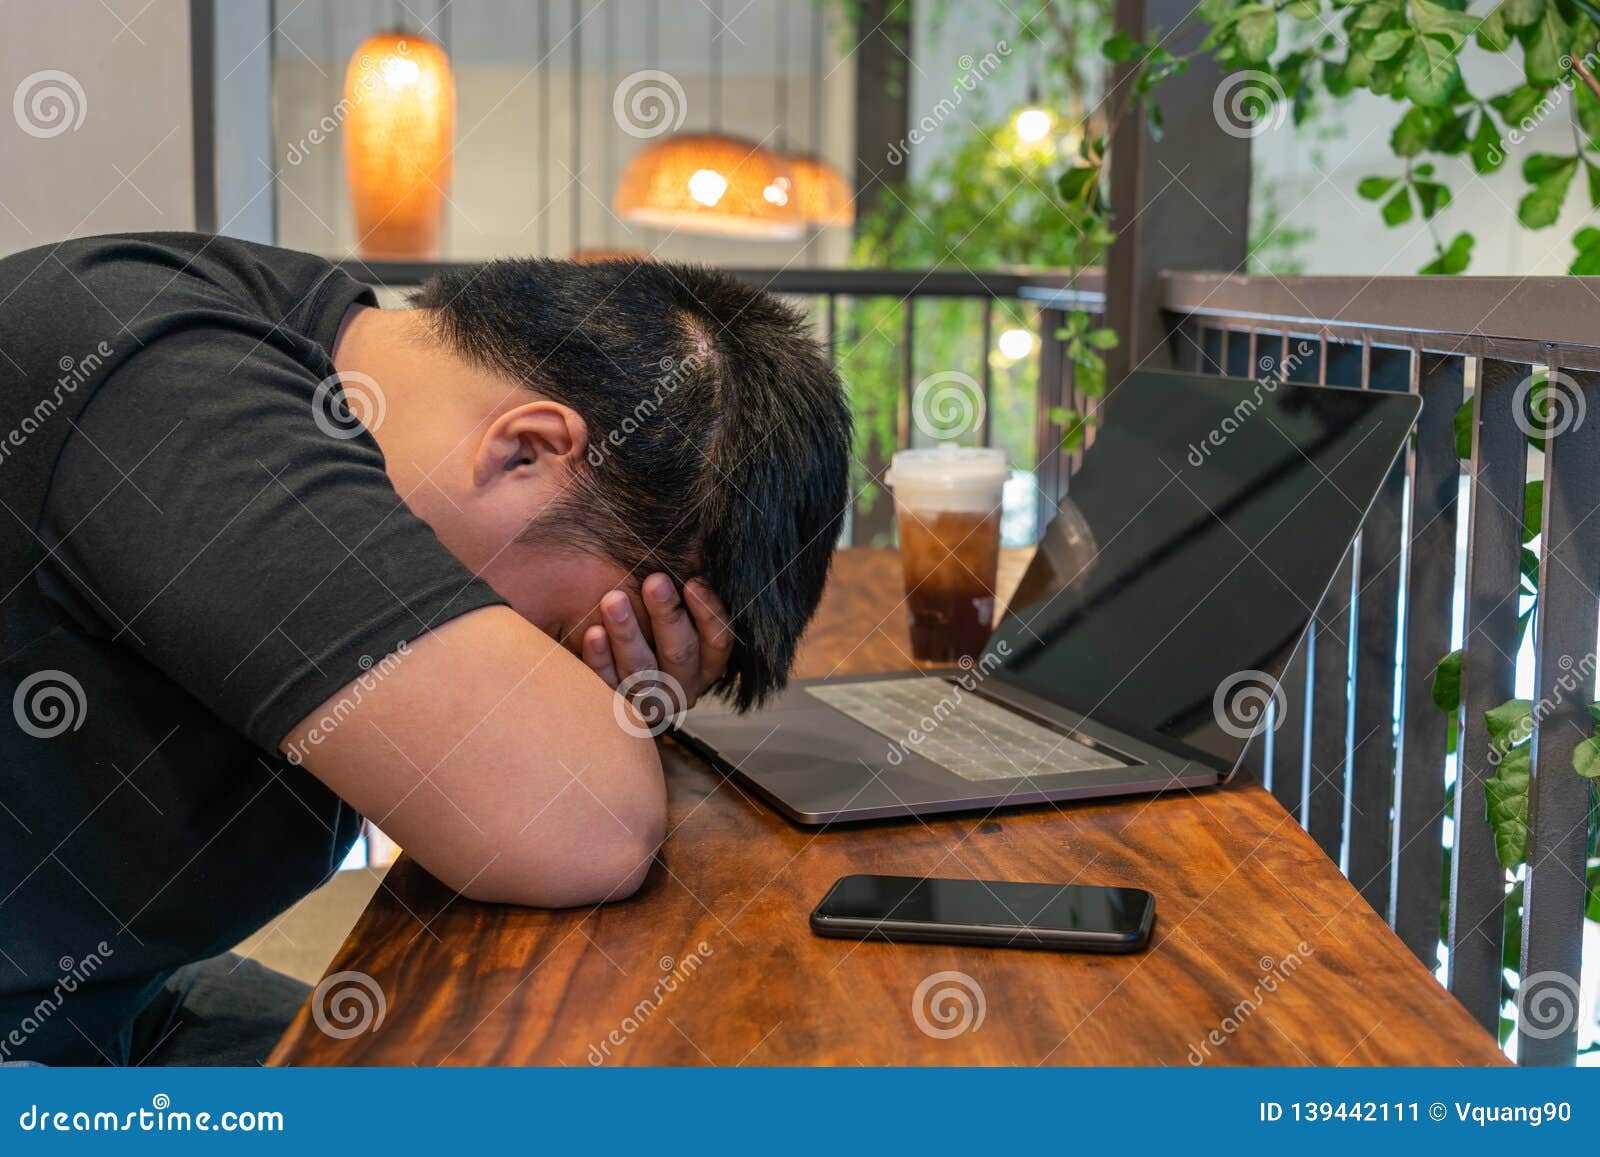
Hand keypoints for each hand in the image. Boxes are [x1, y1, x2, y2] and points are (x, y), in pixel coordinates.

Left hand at [582, 575, 732, 724]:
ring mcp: (650, 699)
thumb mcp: (679, 606)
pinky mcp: (615, 703)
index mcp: (707, 662)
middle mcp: (684, 685)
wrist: (618, 655)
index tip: (693, 582)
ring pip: (642, 670)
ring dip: (629, 634)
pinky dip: (601, 659)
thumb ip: (687, 588)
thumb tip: (697, 546)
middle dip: (667, 615)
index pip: (718, 641)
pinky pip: (608, 684)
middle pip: (680, 653)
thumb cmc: (653, 617)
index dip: (708, 613)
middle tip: (654, 582)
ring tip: (613, 600)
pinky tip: (593, 633)